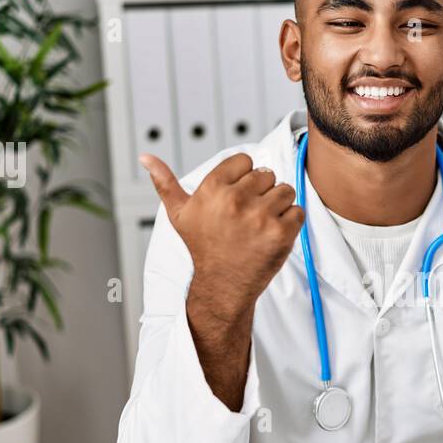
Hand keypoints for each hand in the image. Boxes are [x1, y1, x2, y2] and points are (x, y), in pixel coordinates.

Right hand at [140, 152, 303, 322]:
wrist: (222, 284)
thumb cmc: (203, 247)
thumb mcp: (179, 214)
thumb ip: (165, 183)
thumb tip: (146, 158)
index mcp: (212, 188)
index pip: (245, 161)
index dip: (243, 178)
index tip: (236, 198)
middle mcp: (235, 200)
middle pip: (267, 174)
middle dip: (261, 192)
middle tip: (248, 216)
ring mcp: (260, 217)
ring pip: (285, 191)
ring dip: (278, 206)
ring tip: (260, 225)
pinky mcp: (280, 233)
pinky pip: (297, 211)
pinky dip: (290, 223)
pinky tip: (272, 235)